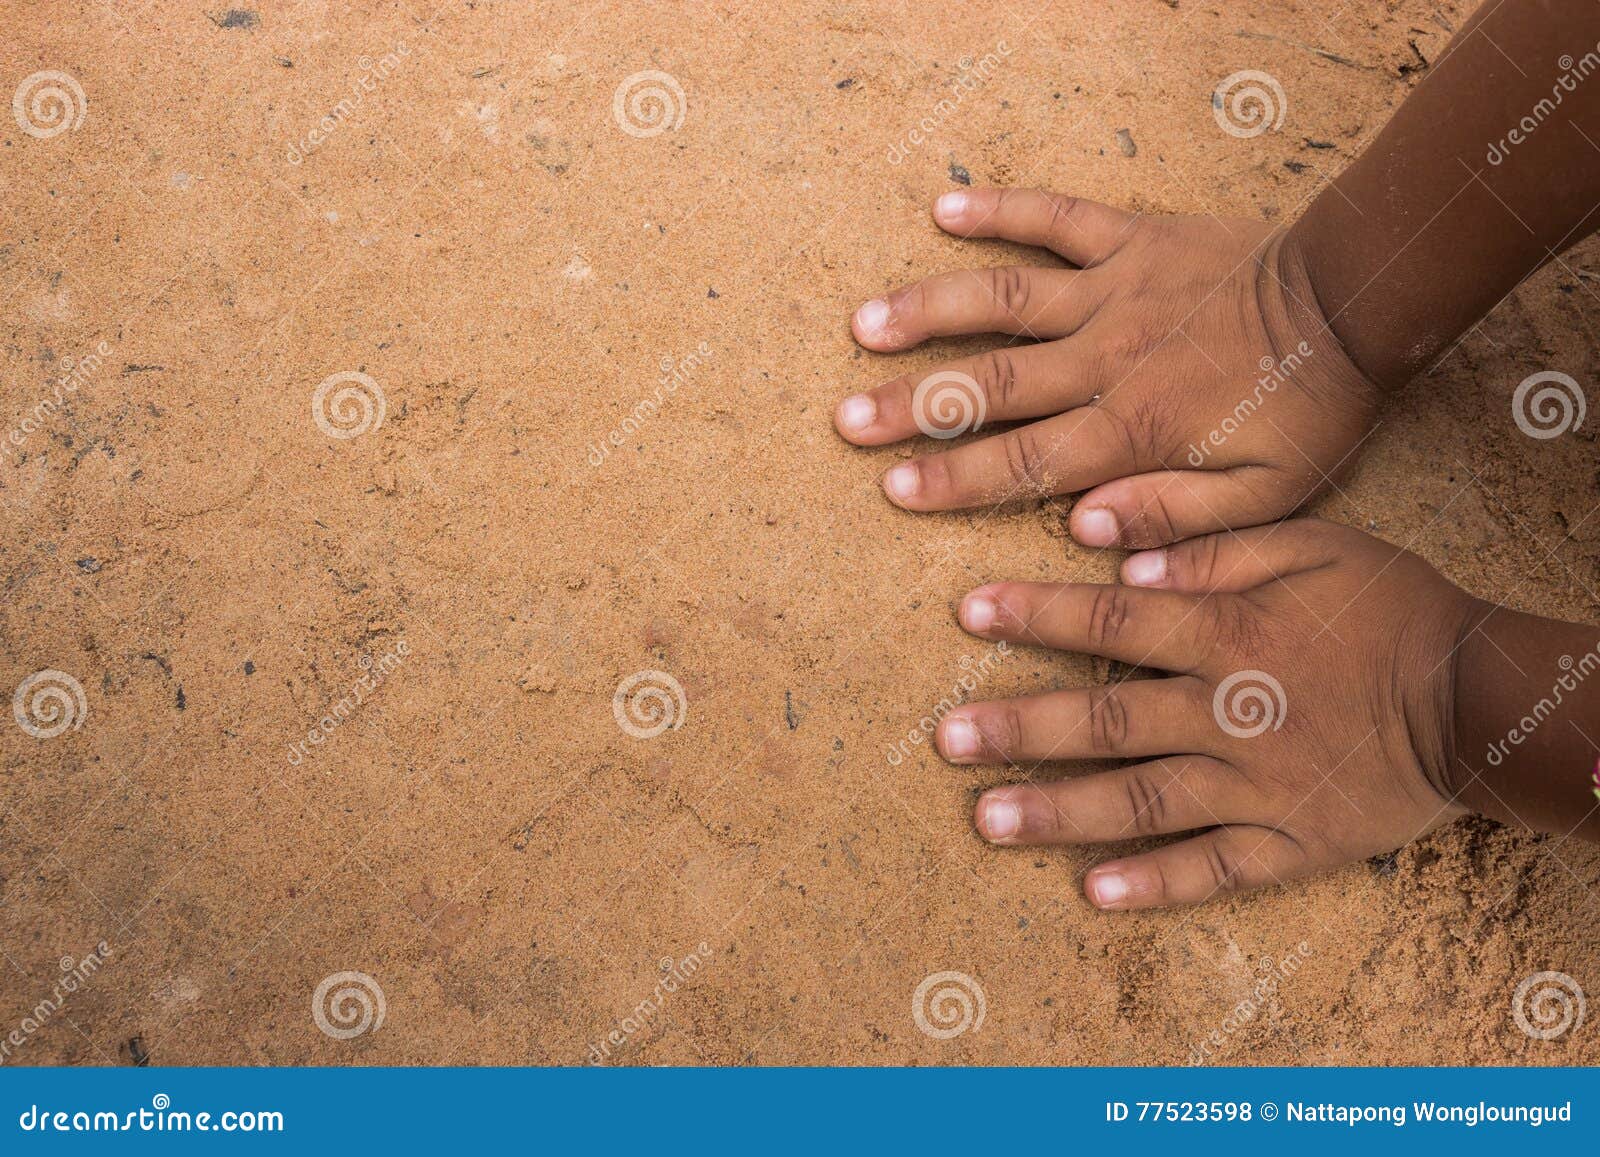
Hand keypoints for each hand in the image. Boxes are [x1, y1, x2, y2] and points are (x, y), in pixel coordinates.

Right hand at [836, 188, 1378, 547]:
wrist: (1354, 303)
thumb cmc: (1308, 410)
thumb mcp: (1263, 496)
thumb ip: (1173, 519)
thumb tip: (1084, 534)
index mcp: (1130, 429)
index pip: (1022, 462)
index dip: (952, 479)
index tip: (891, 488)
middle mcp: (1105, 359)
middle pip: (989, 387)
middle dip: (910, 406)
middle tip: (845, 418)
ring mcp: (1112, 292)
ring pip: (1002, 303)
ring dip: (928, 311)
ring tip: (863, 324)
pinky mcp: (1131, 240)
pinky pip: (1056, 220)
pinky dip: (1001, 209)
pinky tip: (944, 206)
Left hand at [933, 518, 1480, 909]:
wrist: (1481, 701)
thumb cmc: (1393, 609)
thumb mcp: (1314, 546)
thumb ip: (1218, 547)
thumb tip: (1125, 550)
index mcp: (1230, 635)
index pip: (1114, 618)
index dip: (1037, 614)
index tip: (969, 611)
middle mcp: (1228, 713)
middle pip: (1107, 720)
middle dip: (1020, 727)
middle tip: (946, 738)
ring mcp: (1255, 787)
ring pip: (1140, 801)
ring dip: (1058, 811)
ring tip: (984, 820)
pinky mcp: (1289, 843)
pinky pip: (1213, 870)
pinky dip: (1155, 884)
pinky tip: (1093, 893)